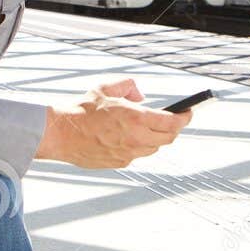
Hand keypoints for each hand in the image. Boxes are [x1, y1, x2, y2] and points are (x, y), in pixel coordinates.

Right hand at [36, 82, 191, 168]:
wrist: (61, 134)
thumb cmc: (82, 110)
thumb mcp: (106, 88)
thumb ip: (128, 87)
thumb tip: (140, 95)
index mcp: (136, 119)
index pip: (173, 123)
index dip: (184, 118)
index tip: (188, 113)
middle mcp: (136, 139)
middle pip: (168, 138)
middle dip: (173, 129)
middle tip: (173, 121)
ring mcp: (128, 154)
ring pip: (153, 148)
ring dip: (155, 138)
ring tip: (147, 128)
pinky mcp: (119, 163)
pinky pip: (136, 155)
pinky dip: (137, 146)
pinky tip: (126, 138)